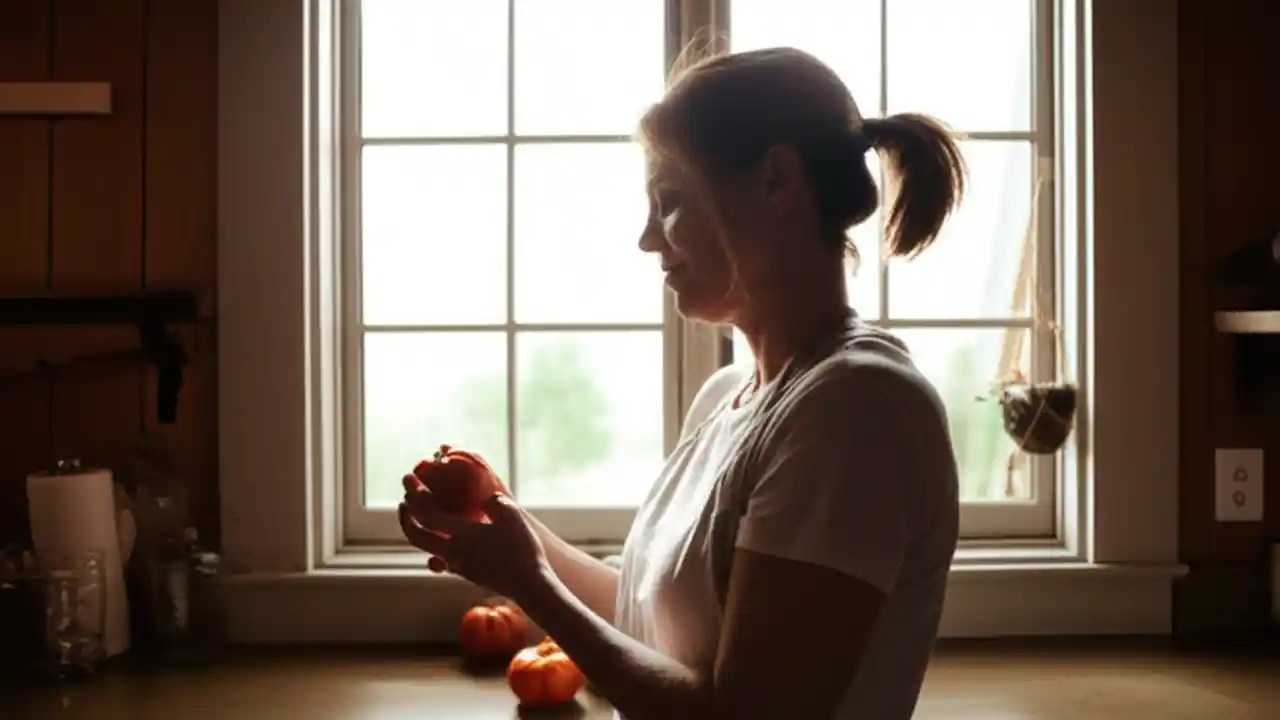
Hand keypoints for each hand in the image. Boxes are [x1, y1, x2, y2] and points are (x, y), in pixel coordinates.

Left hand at [399, 477, 550, 601]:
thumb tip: (484, 500)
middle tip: (405, 497)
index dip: (415, 495)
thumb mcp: (512, 514)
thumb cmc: (521, 548)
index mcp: (461, 534)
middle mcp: (452, 551)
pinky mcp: (465, 572)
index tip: (409, 479)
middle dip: (405, 515)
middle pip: (415, 535)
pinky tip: (441, 537)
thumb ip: (493, 501)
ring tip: (417, 514)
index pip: (427, 514)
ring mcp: (457, 564)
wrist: (528, 584)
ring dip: (416, 529)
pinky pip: (439, 557)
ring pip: (425, 547)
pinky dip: (433, 543)